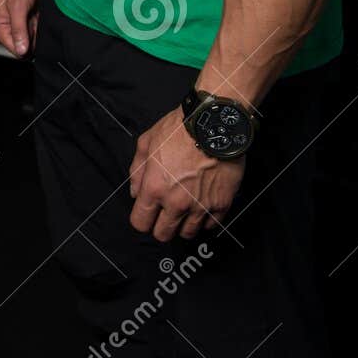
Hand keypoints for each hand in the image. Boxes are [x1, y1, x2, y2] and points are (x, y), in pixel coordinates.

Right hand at [0, 0, 40, 56]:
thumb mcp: (18, 8)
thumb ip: (19, 30)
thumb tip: (21, 50)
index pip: (14, 49)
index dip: (26, 46)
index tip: (32, 33)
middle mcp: (8, 28)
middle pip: (24, 45)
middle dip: (33, 36)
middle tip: (33, 19)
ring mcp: (19, 24)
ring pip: (32, 38)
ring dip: (37, 29)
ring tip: (34, 14)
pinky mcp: (28, 19)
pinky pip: (37, 30)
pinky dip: (40, 24)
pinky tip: (38, 13)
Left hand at [128, 109, 244, 241]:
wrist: (214, 124)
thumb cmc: (178, 130)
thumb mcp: (146, 143)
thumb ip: (136, 171)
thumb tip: (135, 192)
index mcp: (154, 187)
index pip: (140, 222)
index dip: (141, 220)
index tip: (147, 214)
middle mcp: (176, 202)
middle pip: (163, 233)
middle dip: (161, 226)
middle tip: (165, 214)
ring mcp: (200, 205)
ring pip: (187, 233)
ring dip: (183, 225)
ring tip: (184, 210)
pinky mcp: (221, 204)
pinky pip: (210, 226)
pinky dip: (205, 220)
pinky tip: (202, 207)